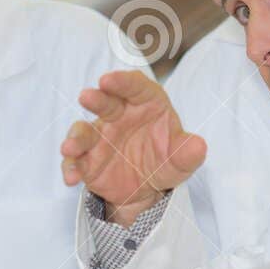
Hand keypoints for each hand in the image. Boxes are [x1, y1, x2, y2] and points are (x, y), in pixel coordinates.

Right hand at [60, 69, 205, 224]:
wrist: (147, 188)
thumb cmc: (165, 159)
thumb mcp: (181, 159)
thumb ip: (189, 152)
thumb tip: (199, 146)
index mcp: (144, 104)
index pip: (134, 86)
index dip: (121, 82)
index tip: (108, 80)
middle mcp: (118, 115)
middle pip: (105, 102)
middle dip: (95, 99)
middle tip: (86, 97)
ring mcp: (100, 137)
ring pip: (84, 132)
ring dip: (76, 138)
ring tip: (70, 148)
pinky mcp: (87, 159)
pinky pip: (76, 161)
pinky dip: (71, 167)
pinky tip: (71, 178)